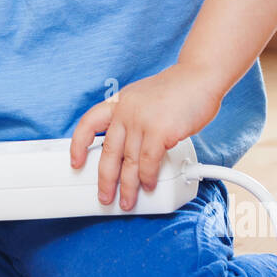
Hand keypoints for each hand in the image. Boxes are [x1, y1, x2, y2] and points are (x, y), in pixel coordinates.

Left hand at [68, 65, 223, 209]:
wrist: (200, 76)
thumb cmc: (177, 89)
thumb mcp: (143, 98)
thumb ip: (132, 118)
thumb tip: (129, 151)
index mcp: (119, 102)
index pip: (89, 123)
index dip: (78, 145)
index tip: (75, 162)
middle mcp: (126, 110)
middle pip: (108, 152)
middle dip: (105, 179)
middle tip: (104, 197)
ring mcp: (142, 120)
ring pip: (128, 162)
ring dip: (128, 186)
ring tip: (127, 201)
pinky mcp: (160, 130)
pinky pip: (148, 162)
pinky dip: (147, 178)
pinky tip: (148, 185)